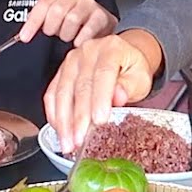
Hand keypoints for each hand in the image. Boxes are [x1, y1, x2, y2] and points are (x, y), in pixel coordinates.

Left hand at [17, 0, 117, 46]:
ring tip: (68, 36)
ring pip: (72, 20)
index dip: (32, 23)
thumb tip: (22, 36)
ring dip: (66, 34)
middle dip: (52, 28)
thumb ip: (38, 21)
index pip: (42, 5)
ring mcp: (90, 3)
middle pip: (57, 11)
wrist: (96, 24)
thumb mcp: (52, 16)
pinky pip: (87, 30)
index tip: (25, 38)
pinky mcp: (102, 16)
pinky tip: (78, 41)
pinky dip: (80, 40)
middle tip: (55, 34)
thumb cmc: (71, 20)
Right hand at [43, 30, 160, 154]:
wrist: (123, 59)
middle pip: (80, 86)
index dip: (100, 99)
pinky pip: (52, 94)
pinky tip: (59, 130)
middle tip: (80, 140)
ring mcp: (71, 60)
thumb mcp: (140, 78)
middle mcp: (88, 51)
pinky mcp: (61, 72)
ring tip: (67, 142)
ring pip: (62, 92)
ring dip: (63, 121)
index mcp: (111, 48)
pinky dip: (54, 114)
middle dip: (79, 117)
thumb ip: (129, 87)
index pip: (103, 74)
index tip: (99, 120)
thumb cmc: (132, 69)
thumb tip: (118, 96)